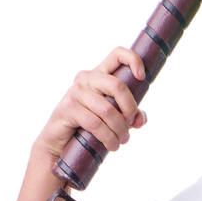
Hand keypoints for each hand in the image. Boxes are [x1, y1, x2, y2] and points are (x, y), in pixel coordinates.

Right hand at [35, 46, 148, 161]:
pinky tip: (111, 146)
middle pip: (117, 85)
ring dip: (119, 130)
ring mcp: (75, 92)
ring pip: (108, 110)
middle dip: (130, 109)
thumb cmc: (88, 127)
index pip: (117, 55)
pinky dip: (108, 137)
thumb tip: (140, 119)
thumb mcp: (114, 119)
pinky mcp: (68, 108)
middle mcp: (86, 79)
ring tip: (121, 141)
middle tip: (130, 125)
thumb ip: (130, 116)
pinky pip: (95, 123)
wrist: (59, 142)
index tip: (142, 78)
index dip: (133, 60)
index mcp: (99, 75)